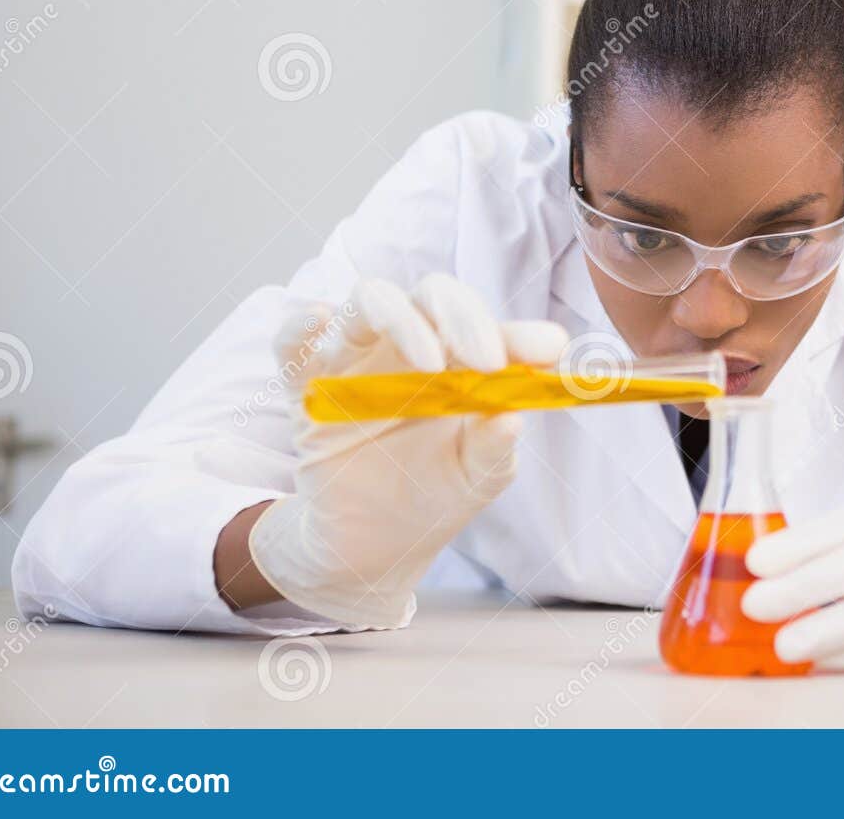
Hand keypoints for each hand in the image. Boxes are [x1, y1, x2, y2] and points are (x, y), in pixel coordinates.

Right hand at [248, 273, 566, 627]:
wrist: (374, 549)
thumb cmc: (436, 495)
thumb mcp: (477, 478)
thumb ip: (495, 447)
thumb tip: (514, 417)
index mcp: (460, 360)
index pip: (489, 326)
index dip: (520, 333)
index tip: (549, 349)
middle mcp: (410, 348)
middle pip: (431, 294)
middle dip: (463, 316)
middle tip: (488, 361)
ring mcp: (358, 363)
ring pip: (370, 301)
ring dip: (402, 318)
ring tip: (431, 362)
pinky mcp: (309, 391)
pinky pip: (293, 345)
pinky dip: (300, 327)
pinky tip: (317, 322)